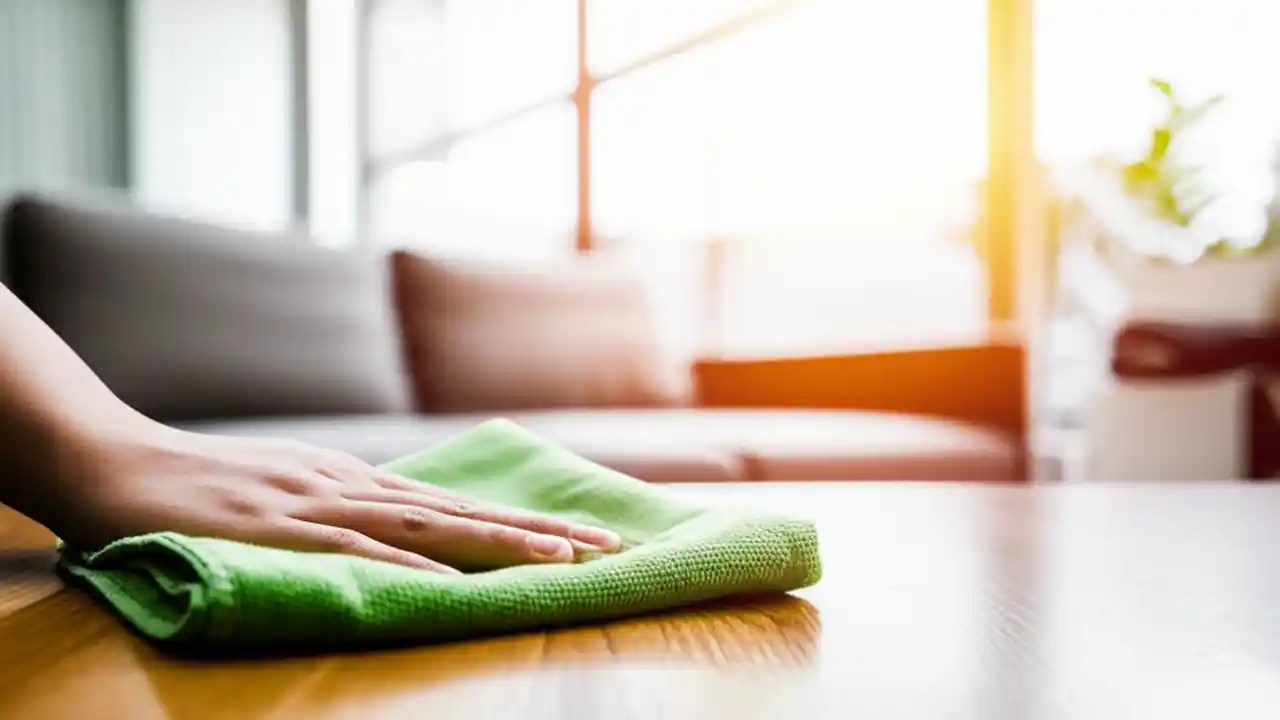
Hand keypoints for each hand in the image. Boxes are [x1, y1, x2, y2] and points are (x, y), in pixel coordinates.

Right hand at [47, 424, 621, 573]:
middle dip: (539, 530)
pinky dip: (407, 565)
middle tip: (608, 545)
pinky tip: (452, 582)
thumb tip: (397, 523)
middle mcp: (352, 485)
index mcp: (357, 480)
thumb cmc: (205, 484)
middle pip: (463, 509)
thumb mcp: (290, 490)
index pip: (457, 503)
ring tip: (562, 561)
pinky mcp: (280, 528)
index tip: (582, 537)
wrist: (120, 463)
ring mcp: (319, 503)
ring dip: (497, 543)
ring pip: (428, 525)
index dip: (521, 521)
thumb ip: (344, 506)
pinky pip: (355, 548)